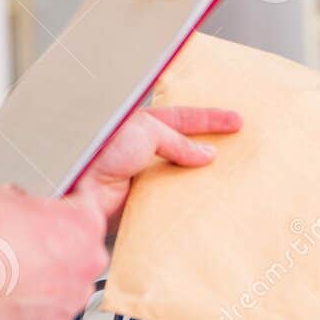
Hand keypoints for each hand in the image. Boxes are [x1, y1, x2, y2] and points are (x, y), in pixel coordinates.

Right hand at [0, 184, 108, 319]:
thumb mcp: (5, 193)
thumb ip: (27, 199)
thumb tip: (22, 202)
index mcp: (85, 223)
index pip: (90, 203)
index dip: (72, 200)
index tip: (66, 202)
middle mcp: (88, 261)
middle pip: (84, 246)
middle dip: (63, 241)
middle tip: (33, 238)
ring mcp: (74, 295)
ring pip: (71, 280)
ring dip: (53, 274)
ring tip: (21, 267)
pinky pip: (54, 306)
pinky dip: (40, 300)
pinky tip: (17, 289)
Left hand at [79, 105, 241, 223]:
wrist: (79, 187)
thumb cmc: (102, 150)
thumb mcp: (147, 132)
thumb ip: (178, 142)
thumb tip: (206, 155)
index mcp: (143, 124)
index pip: (184, 118)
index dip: (211, 119)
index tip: (237, 121)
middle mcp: (143, 148)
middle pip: (184, 147)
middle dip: (211, 148)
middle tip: (239, 149)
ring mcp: (142, 175)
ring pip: (180, 174)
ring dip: (201, 177)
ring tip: (229, 179)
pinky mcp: (141, 201)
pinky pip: (170, 199)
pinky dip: (187, 199)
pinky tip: (203, 202)